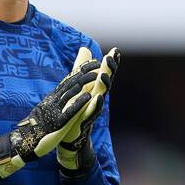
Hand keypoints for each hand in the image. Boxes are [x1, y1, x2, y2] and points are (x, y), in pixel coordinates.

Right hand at [0, 57, 100, 181]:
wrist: (23, 142)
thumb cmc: (35, 128)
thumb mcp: (44, 110)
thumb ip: (53, 102)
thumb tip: (60, 94)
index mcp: (52, 99)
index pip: (67, 81)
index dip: (78, 71)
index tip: (89, 62)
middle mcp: (53, 102)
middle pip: (70, 83)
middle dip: (84, 72)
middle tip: (97, 64)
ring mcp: (55, 111)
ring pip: (71, 93)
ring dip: (84, 83)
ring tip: (96, 75)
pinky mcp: (58, 123)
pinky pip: (70, 111)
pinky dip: (79, 103)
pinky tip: (88, 96)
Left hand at [57, 46, 119, 175]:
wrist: (69, 136)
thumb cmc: (75, 109)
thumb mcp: (78, 86)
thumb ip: (81, 68)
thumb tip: (85, 49)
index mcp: (94, 90)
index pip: (104, 73)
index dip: (110, 63)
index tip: (115, 50)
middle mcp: (96, 99)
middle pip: (105, 82)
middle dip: (109, 70)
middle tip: (110, 57)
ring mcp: (92, 110)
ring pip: (101, 96)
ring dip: (104, 86)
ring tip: (104, 75)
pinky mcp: (85, 121)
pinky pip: (91, 112)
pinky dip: (95, 105)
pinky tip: (98, 97)